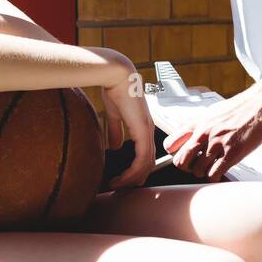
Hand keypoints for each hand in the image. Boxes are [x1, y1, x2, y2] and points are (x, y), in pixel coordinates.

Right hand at [100, 60, 156, 189]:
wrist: (117, 75)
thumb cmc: (115, 89)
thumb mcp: (114, 114)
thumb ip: (115, 130)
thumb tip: (114, 147)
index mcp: (142, 126)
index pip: (144, 153)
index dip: (136, 167)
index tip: (123, 177)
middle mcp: (148, 130)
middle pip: (147, 162)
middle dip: (135, 177)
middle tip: (121, 187)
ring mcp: (147, 130)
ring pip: (146, 163)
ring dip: (132, 178)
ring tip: (118, 185)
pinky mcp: (142, 130)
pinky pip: (142, 158)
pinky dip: (133, 171)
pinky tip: (122, 177)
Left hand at [163, 82, 261, 180]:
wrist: (260, 105)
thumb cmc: (240, 109)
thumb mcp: (212, 112)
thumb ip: (198, 125)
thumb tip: (186, 135)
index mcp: (198, 123)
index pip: (170, 144)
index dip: (175, 153)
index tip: (181, 155)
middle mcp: (204, 133)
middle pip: (180, 162)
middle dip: (187, 167)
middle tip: (196, 165)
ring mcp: (217, 144)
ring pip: (197, 171)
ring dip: (203, 172)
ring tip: (211, 166)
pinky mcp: (231, 154)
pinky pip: (213, 174)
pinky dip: (215, 176)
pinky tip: (220, 170)